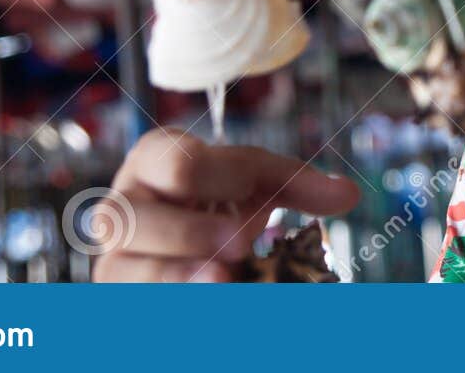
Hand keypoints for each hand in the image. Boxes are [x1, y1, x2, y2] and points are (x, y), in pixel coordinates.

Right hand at [91, 128, 360, 281]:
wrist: (186, 238)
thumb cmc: (223, 198)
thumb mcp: (259, 183)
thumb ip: (301, 185)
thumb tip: (350, 195)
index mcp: (153, 159)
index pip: (177, 163)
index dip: (217, 177)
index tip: (252, 190)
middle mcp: (121, 207)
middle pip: (136, 218)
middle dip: (192, 232)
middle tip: (241, 245)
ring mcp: (114, 258)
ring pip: (127, 270)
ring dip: (177, 277)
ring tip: (225, 281)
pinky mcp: (120, 296)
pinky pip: (136, 305)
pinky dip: (176, 303)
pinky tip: (213, 303)